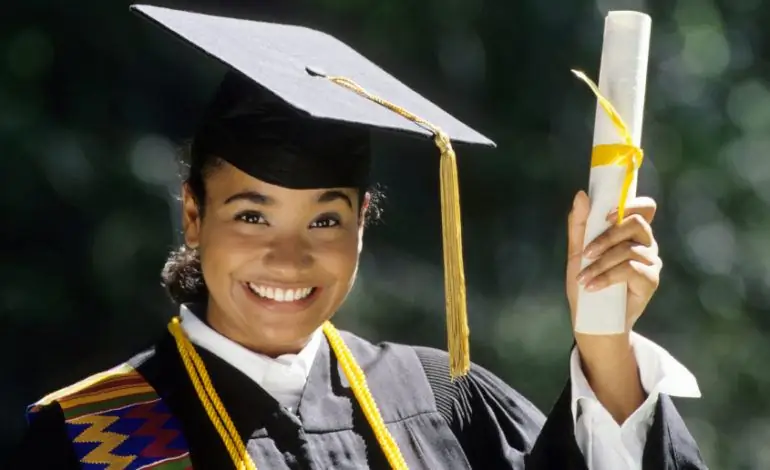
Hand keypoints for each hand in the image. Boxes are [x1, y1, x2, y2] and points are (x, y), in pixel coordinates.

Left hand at [564, 190, 660, 422]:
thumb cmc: (586, 281)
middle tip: (586, 253)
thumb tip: (581, 194)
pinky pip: (631, 270)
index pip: (644, 208)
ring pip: (629, 250)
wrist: (591, 318)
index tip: (604, 216)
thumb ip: (580, 224)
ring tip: (583, 279)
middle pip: (637, 224)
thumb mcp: (577, 252)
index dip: (628, 205)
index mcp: (630, 232)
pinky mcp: (651, 281)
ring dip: (600, 264)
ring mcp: (651, 262)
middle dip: (607, 236)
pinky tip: (592, 286)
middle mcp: (645, 243)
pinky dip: (607, 277)